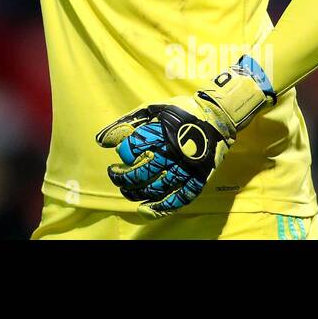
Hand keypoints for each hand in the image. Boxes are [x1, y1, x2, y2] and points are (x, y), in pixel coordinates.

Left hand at [95, 56, 275, 216]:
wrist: (216, 117)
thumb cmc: (179, 111)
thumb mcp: (151, 109)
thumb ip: (126, 123)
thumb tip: (101, 141)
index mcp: (163, 130)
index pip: (135, 147)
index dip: (124, 152)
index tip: (121, 154)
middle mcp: (174, 150)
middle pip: (143, 171)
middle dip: (123, 177)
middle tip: (114, 175)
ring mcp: (188, 167)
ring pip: (158, 187)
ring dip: (137, 192)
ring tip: (126, 190)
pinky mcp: (199, 178)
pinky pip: (180, 198)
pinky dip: (162, 207)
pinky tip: (146, 208)